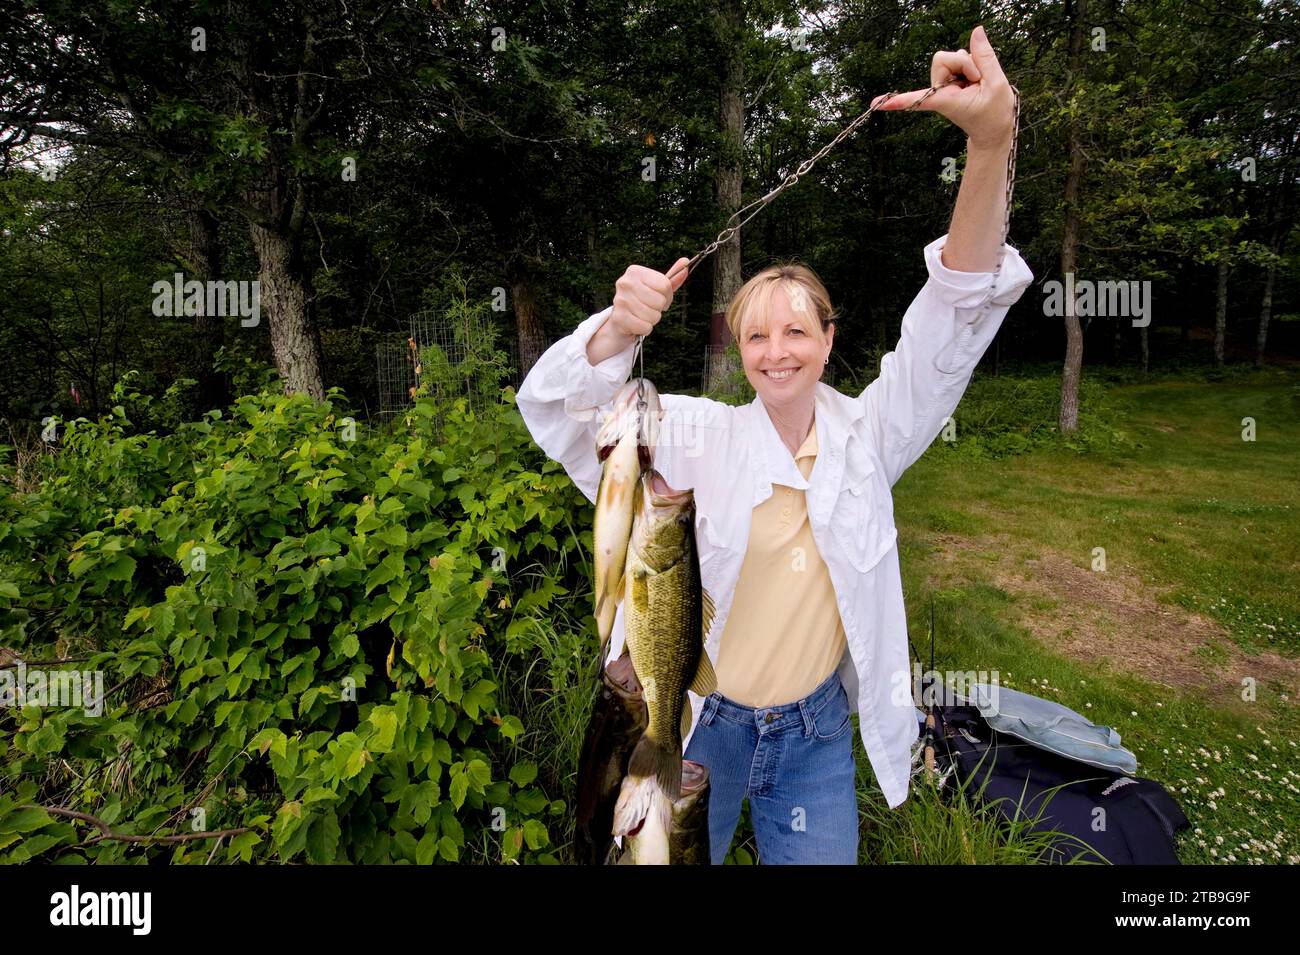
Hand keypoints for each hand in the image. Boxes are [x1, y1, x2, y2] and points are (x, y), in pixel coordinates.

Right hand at [608, 257, 689, 338]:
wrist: (620, 321)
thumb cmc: (641, 302)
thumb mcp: (656, 288)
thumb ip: (671, 277)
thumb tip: (686, 262)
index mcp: (635, 271)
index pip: (665, 285)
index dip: (667, 296)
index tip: (659, 298)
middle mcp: (625, 283)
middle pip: (660, 301)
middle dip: (658, 309)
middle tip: (648, 308)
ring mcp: (620, 300)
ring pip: (654, 316)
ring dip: (651, 320)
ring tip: (641, 316)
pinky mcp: (619, 318)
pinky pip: (646, 327)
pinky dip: (645, 329)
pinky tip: (637, 324)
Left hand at [869, 25, 1013, 151]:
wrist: (994, 127)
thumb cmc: (994, 113)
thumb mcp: (997, 84)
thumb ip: (985, 57)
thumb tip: (976, 31)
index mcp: (945, 101)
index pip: (918, 99)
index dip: (898, 100)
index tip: (876, 104)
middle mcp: (939, 92)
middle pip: (942, 58)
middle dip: (963, 62)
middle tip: (978, 80)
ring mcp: (944, 84)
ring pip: (952, 56)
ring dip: (969, 64)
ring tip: (979, 83)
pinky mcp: (950, 79)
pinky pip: (958, 59)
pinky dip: (970, 64)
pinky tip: (975, 78)